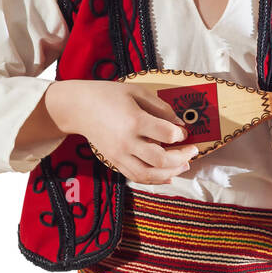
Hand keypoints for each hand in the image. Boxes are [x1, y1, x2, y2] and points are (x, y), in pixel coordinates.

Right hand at [45, 79, 198, 183]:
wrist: (78, 107)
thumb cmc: (109, 95)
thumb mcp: (137, 92)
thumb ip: (162, 108)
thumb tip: (181, 125)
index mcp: (134, 121)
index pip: (167, 134)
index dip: (181, 135)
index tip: (184, 132)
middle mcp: (126, 142)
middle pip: (161, 160)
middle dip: (182, 158)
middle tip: (193, 151)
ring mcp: (118, 155)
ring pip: (148, 174)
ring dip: (171, 173)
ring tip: (185, 166)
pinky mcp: (113, 161)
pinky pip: (135, 177)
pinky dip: (154, 180)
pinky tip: (168, 176)